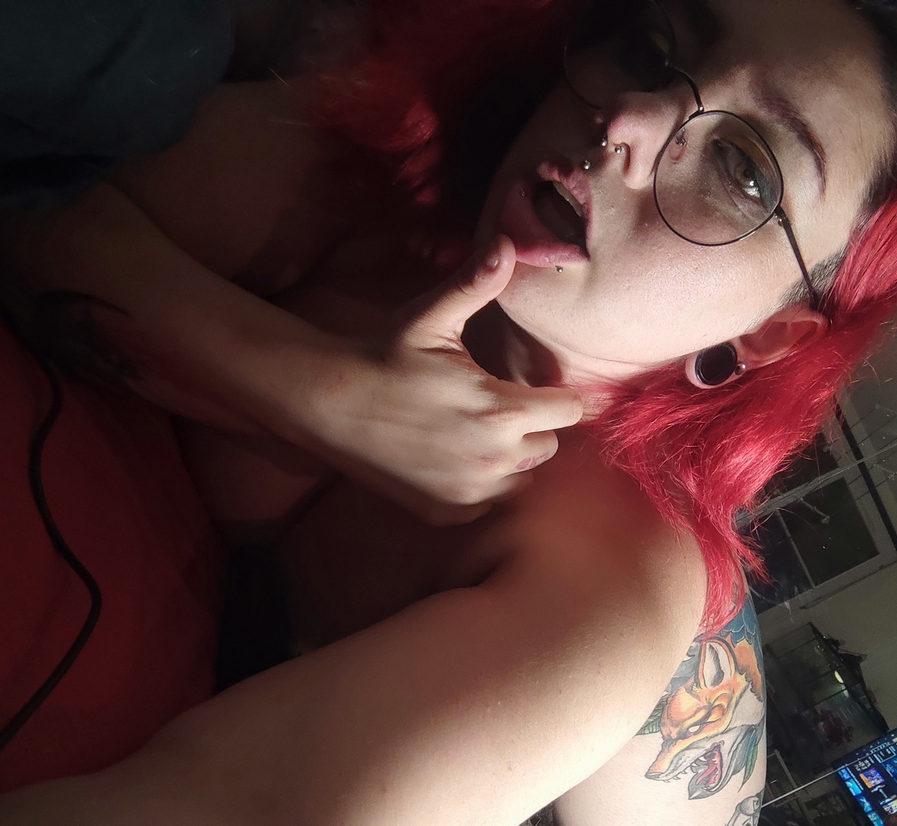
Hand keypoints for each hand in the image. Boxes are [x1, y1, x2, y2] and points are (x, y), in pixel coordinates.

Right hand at [304, 236, 582, 521]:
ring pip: (522, 476)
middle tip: (493, 404)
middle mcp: (494, 460)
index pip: (569, 411)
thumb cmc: (383, 354)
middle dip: (531, 425)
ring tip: (474, 430)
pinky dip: (480, 483)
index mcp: (501, 411)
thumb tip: (509, 243)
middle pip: (548, 444)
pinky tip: (451, 456)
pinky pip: (489, 500)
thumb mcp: (430, 318)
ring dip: (509, 457)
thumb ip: (476, 284)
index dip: (553, 394)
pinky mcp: (448, 511)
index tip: (530, 384)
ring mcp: (470, 492)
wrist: (328, 404)